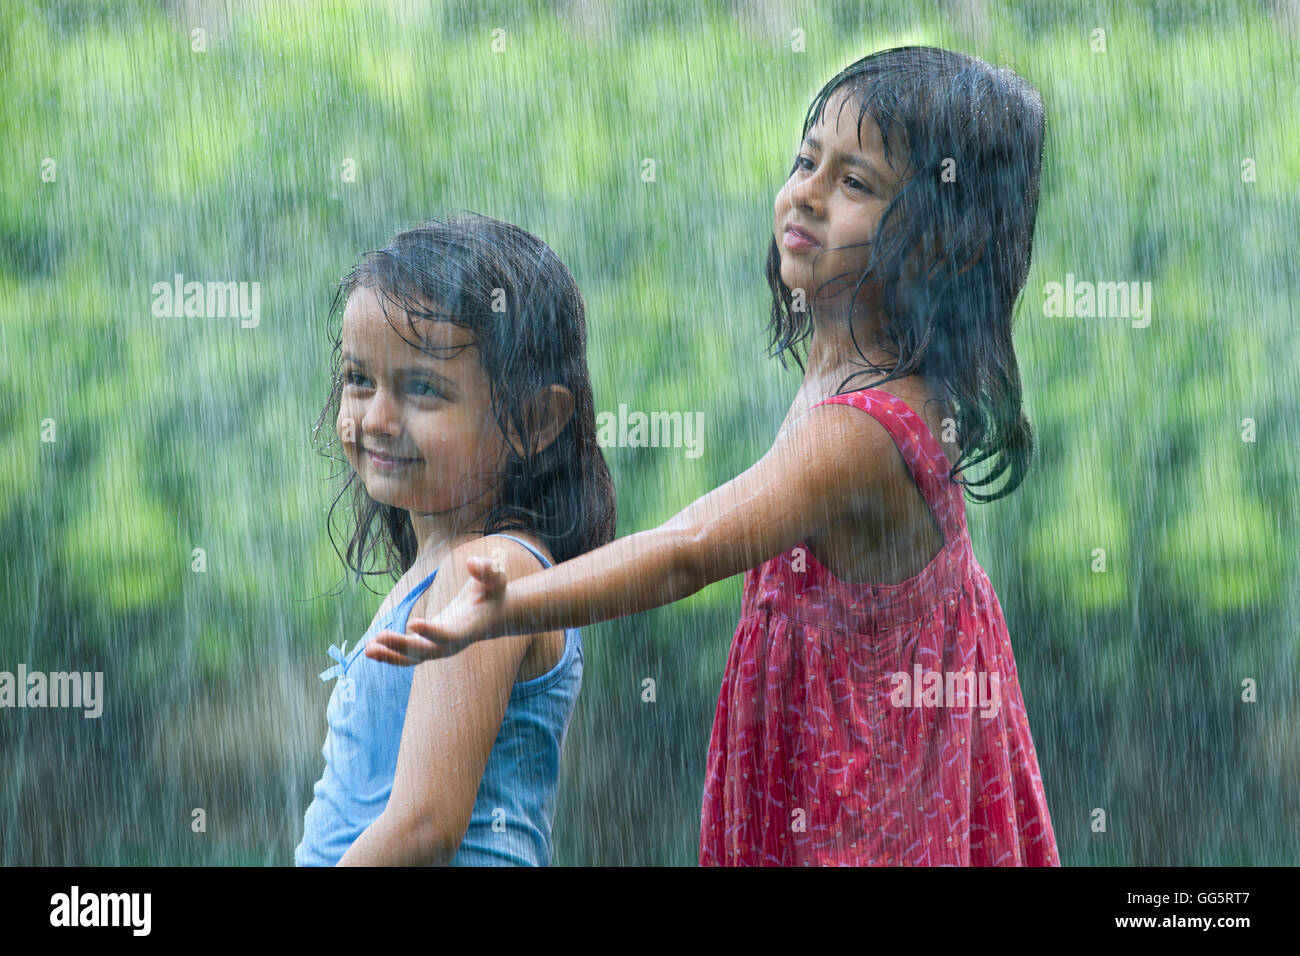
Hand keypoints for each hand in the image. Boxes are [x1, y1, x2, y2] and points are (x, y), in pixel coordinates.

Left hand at [365, 555, 508, 665]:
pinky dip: (390, 653)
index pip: (449, 634)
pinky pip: (408, 655)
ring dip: (390, 655)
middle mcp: (453, 644)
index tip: (413, 623)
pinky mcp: (430, 646)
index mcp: (468, 628)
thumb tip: (472, 562)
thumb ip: (487, 570)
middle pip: (426, 652)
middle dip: (402, 646)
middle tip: (380, 637)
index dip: (432, 631)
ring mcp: (440, 648)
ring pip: (413, 659)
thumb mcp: (497, 578)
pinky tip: (370, 648)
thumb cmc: (494, 593)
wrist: (494, 615)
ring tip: (367, 648)